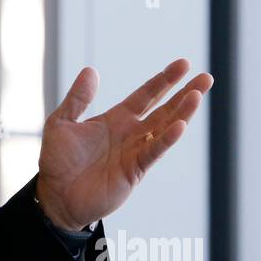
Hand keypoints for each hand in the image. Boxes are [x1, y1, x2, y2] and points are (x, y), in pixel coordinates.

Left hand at [36, 58, 212, 231]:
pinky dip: (166, 140)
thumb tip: (91, 70)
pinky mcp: (134, 171)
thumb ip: (78, 98)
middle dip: (184, 93)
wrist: (55, 196)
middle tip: (206, 78)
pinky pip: (153, 152)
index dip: (164, 80)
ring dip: (182, 113)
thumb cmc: (57, 161)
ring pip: (164, 129)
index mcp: (115, 119)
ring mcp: (134, 152)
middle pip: (164, 109)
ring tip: (197, 95)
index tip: (184, 64)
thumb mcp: (62, 122)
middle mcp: (130, 133)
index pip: (146, 95)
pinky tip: (180, 126)